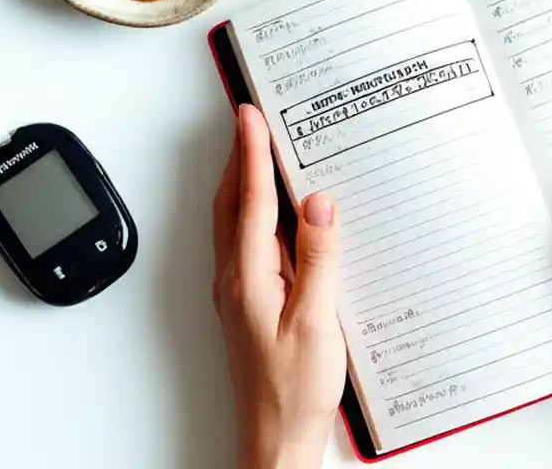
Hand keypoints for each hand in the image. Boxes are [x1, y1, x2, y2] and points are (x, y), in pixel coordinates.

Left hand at [213, 104, 345, 468]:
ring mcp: (240, 292)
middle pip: (233, 204)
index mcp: (249, 278)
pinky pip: (248, 243)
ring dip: (245, 182)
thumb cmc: (294, 390)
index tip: (249, 115)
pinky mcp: (251, 304)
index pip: (251, 201)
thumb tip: (319, 205)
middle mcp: (236, 279)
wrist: (276, 438)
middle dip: (239, 157)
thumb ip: (318, 260)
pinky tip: (275, 213)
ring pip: (236, 222)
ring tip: (258, 150)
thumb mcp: (317, 322)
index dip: (252, 153)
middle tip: (249, 119)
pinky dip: (256, 212)